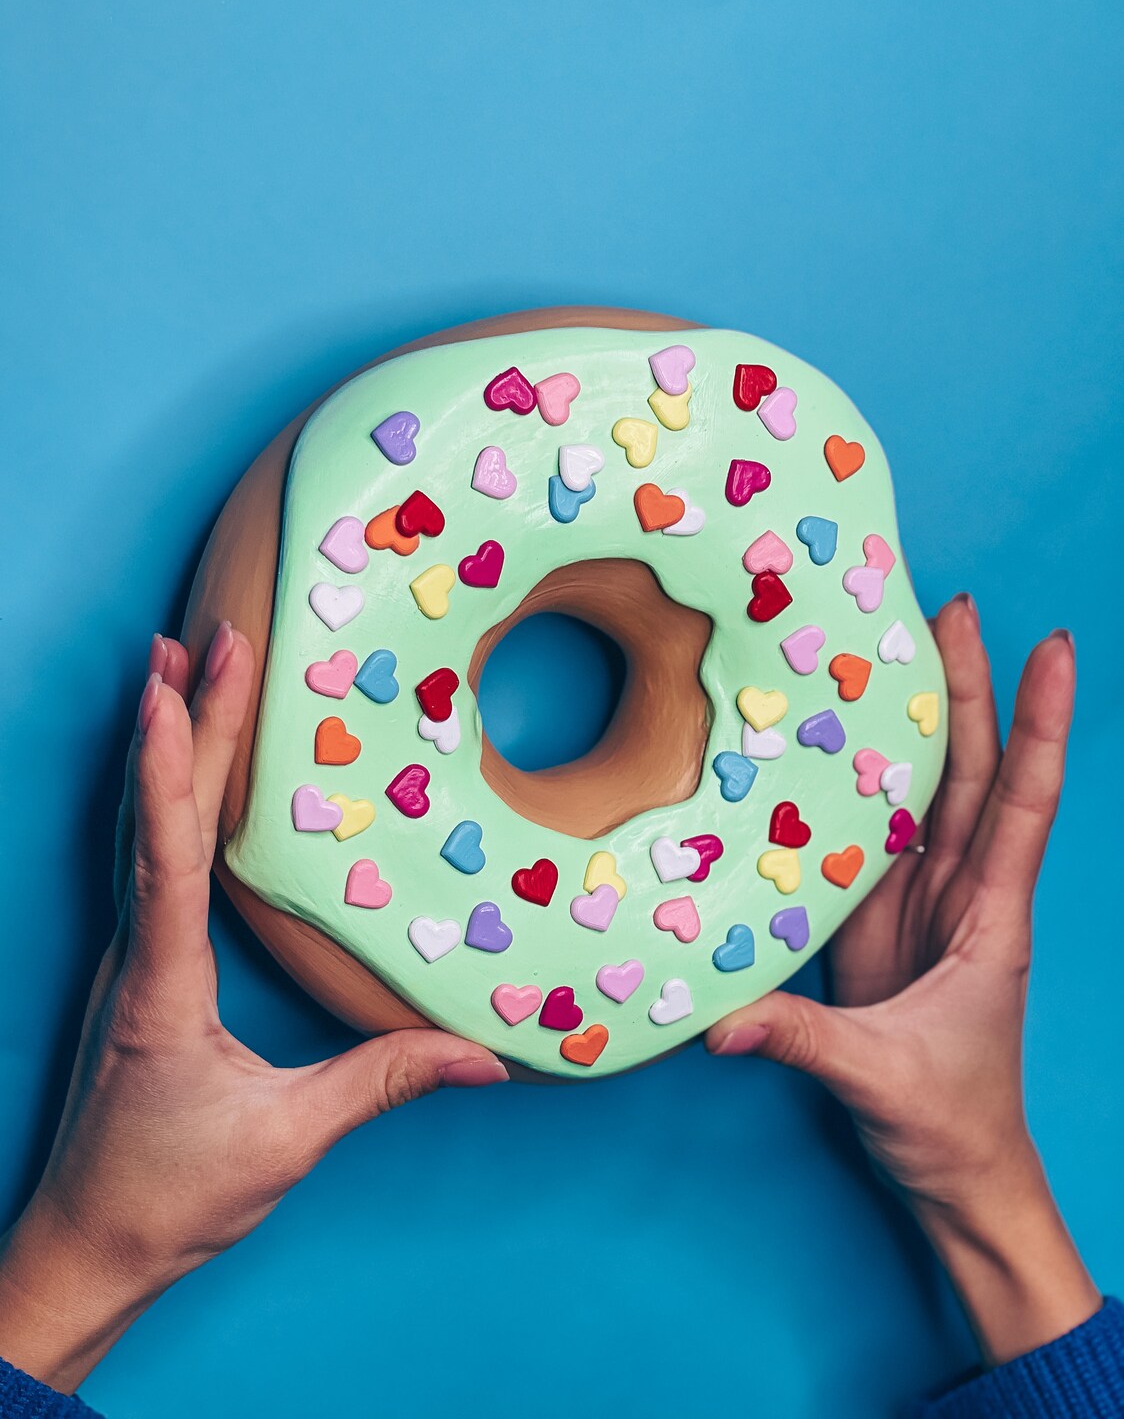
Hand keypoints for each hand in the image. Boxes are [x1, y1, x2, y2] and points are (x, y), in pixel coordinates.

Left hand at [0, 625, 506, 1393]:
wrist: (84, 1249)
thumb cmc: (168, 1198)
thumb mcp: (285, 1139)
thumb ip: (383, 1083)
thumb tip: (485, 1056)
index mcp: (160, 977)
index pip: (167, 848)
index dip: (169, 759)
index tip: (172, 680)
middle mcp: (133, 950)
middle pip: (157, 812)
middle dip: (183, 716)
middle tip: (208, 634)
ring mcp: (130, 956)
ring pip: (143, 828)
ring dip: (164, 745)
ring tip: (175, 668)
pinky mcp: (139, 969)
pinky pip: (148, 859)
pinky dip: (161, 796)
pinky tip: (176, 772)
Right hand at [707, 595, 1099, 1365]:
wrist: (960, 1170)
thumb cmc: (952, 1124)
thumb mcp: (882, 1079)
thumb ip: (801, 1041)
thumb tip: (720, 1021)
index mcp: (990, 916)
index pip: (1025, 799)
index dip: (1040, 722)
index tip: (1055, 645)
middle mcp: (963, 893)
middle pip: (974, 771)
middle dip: (968, 686)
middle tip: (948, 606)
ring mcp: (920, 904)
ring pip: (930, 792)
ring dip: (923, 721)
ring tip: (896, 649)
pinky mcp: (879, 923)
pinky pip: (876, 834)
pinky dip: (865, 781)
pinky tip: (840, 740)